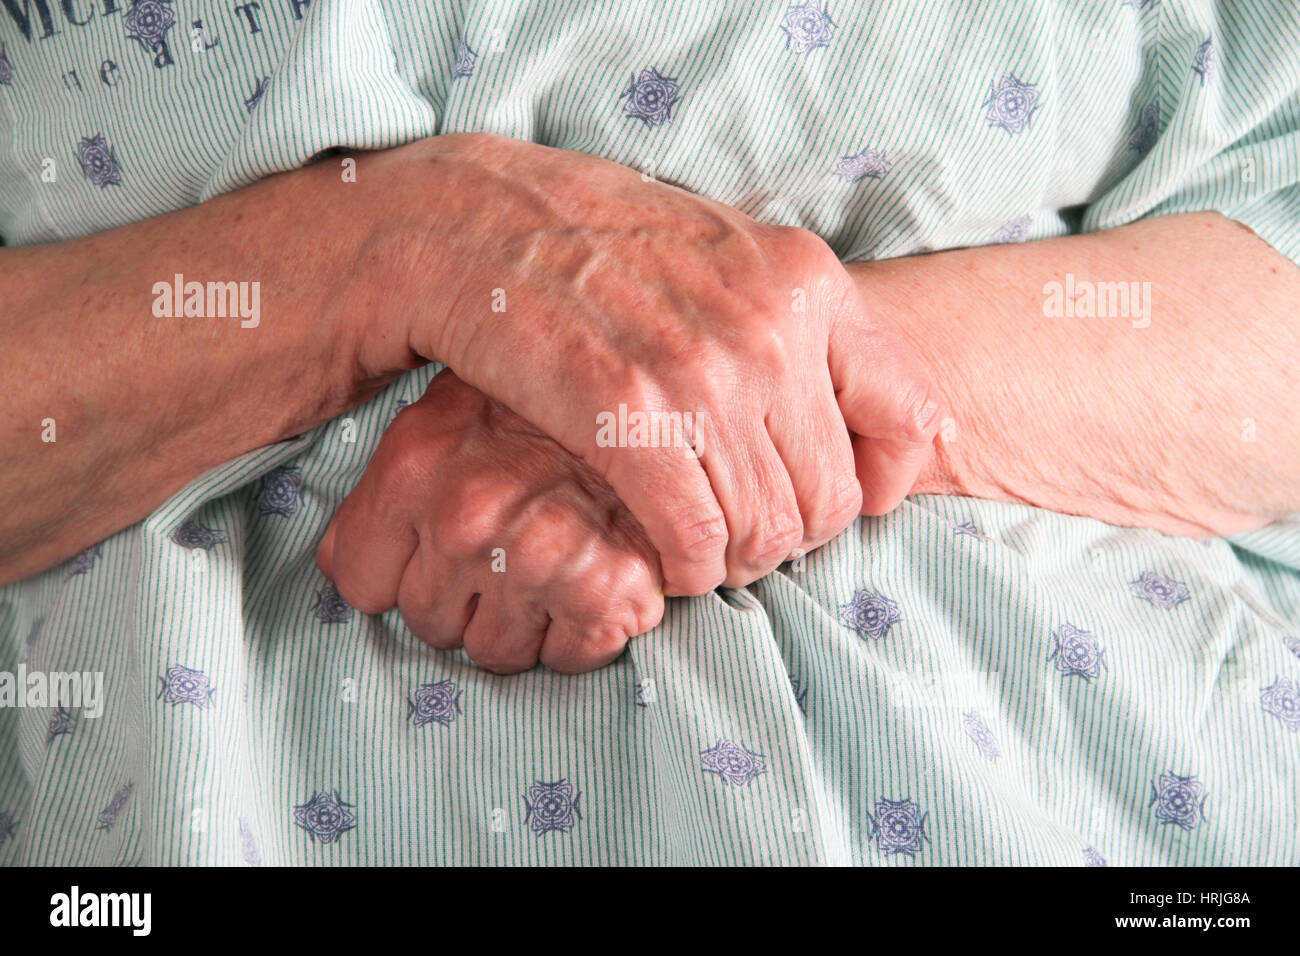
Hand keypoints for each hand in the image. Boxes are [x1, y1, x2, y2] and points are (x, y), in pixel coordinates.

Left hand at [316, 369, 663, 674]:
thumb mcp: (451, 410)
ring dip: (522, 623)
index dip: (399, 574)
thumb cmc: (551, 403)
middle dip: (465, 599)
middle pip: (428, 622)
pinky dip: (583, 635)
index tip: (434, 553)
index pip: (359, 583)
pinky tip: (592, 582)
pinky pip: (567, 660)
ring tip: (553, 564)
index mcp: (414, 468)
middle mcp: (465, 518)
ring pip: (494, 652)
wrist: (659, 397)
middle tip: (510, 548)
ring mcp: (535, 560)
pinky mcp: (604, 595)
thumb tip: (349, 560)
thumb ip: (400, 483)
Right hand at [355, 133, 941, 594]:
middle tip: (749, 540)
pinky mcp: (628, 416)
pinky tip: (669, 562)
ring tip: (706, 555)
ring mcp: (703, 373)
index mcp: (808, 283)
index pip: (912, 416)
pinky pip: (698, 539)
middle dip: (792, 539)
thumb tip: (860, 415)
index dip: (887, 483)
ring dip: (737, 564)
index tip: (850, 501)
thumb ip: (799, 323)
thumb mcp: (732, 255)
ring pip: (768, 532)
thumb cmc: (607, 244)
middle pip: (832, 498)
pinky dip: (690, 571)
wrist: (484, 221)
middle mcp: (772, 329)